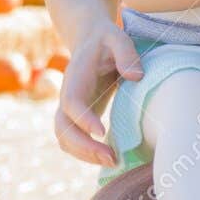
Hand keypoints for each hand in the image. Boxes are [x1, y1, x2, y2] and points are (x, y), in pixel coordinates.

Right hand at [54, 19, 140, 167]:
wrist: (91, 41)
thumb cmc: (107, 40)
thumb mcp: (118, 37)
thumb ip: (126, 52)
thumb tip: (137, 77)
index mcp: (76, 76)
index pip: (72, 102)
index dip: (83, 119)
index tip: (101, 133)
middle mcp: (67, 95)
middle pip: (63, 127)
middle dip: (83, 147)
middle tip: (112, 159)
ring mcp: (70, 109)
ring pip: (65, 139)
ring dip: (84, 155)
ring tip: (113, 163)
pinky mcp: (78, 118)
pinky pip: (74, 141)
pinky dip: (86, 154)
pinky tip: (110, 158)